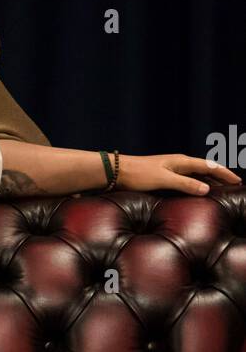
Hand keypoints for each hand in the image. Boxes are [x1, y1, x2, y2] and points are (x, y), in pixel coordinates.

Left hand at [120, 154, 242, 194]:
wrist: (117, 171)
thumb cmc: (138, 174)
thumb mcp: (164, 179)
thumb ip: (185, 184)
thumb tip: (206, 189)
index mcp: (182, 161)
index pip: (210, 166)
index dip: (225, 174)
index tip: (237, 181)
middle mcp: (179, 163)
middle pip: (206, 169)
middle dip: (221, 176)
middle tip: (234, 184)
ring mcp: (172, 169)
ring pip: (197, 174)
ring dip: (210, 180)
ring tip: (221, 188)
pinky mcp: (164, 176)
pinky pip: (187, 179)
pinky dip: (197, 183)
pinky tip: (198, 190)